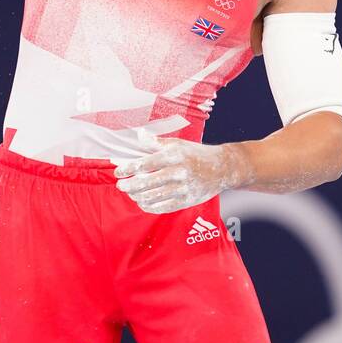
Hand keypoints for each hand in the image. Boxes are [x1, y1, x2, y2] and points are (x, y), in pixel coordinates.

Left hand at [113, 137, 252, 214]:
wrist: (223, 168)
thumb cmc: (196, 154)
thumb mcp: (178, 144)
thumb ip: (157, 142)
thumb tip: (139, 135)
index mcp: (174, 155)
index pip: (145, 163)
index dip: (128, 168)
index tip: (118, 172)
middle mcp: (179, 172)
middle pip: (147, 182)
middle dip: (129, 185)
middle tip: (121, 185)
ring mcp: (184, 188)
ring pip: (153, 197)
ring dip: (137, 197)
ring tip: (131, 193)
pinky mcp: (187, 201)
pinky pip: (163, 207)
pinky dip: (149, 206)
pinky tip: (143, 202)